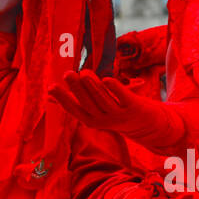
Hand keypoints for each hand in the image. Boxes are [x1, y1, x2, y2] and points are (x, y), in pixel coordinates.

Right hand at [49, 70, 183, 149]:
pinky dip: (115, 89)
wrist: (150, 125)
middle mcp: (104, 121)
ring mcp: (120, 116)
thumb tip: (49, 94)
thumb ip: (78, 99)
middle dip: (77, 89)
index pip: (74, 109)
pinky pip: (123, 98)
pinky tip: (107, 79)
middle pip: (88, 104)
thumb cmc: (117, 111)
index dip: (63, 99)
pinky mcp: (134, 108)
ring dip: (93, 87)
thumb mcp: (97, 108)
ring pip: (103, 101)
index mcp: (92, 120)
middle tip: (68, 73)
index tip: (51, 86)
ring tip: (84, 72)